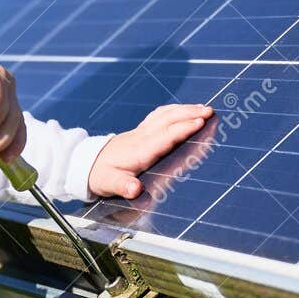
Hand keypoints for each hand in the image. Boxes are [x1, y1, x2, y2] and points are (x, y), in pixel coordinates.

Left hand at [87, 103, 212, 199]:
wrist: (87, 164)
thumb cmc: (101, 176)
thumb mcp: (108, 185)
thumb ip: (123, 186)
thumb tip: (135, 189)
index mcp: (139, 151)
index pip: (164, 137)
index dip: (182, 129)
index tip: (199, 122)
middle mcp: (142, 138)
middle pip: (168, 120)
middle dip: (190, 114)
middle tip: (210, 111)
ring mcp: (141, 132)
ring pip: (165, 115)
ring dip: (185, 109)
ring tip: (204, 108)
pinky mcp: (140, 131)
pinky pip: (160, 116)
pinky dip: (175, 110)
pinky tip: (184, 110)